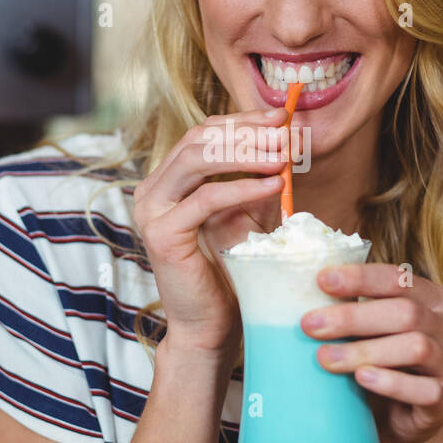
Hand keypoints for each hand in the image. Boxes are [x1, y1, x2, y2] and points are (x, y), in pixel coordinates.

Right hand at [132, 109, 295, 362]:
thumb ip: (262, 178)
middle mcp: (153, 188)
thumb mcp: (251, 214)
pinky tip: (274, 184)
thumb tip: (290, 138)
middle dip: (248, 132)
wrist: (212, 326)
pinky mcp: (161, 233)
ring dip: (245, 152)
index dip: (245, 119)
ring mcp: (152, 209)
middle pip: (200, 137)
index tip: (284, 116)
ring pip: (198, 158)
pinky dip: (243, 187)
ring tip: (283, 155)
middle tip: (287, 134)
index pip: (205, 132)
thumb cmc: (232, 272)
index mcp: (169, 178)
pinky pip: (206, 198)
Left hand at [301, 263, 442, 442]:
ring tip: (324, 358)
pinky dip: (392, 383)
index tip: (321, 280)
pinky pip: (426, 390)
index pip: (399, 279)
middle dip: (353, 317)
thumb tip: (296, 289)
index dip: (361, 278)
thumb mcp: (364, 334)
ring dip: (365, 351)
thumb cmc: (377, 366)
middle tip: (310, 325)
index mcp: (430, 301)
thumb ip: (349, 311)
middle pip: (406, 313)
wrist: (400, 424)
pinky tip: (362, 379)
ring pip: (416, 348)